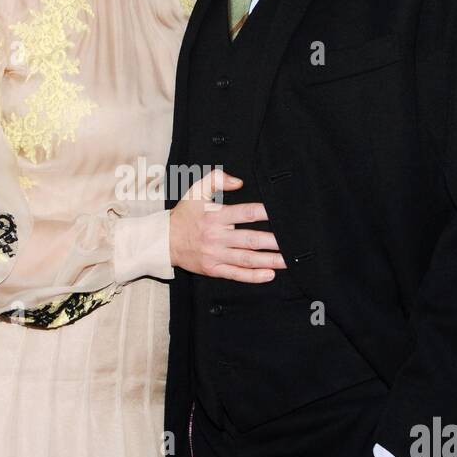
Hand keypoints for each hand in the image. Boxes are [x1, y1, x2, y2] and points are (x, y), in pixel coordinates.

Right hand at [169, 168, 286, 281]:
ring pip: (247, 259)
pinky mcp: (214, 269)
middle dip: (274, 241)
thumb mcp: (195, 191)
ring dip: (269, 260)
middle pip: (251, 239)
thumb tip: (238, 181)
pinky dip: (253, 276)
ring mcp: (216, 255)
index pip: (245, 213)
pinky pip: (236, 274)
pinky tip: (269, 275)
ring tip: (287, 260)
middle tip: (293, 242)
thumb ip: (216, 180)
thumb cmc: (183, 216)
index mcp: (215, 217)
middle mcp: (217, 237)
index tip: (280, 213)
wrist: (163, 241)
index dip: (264, 212)